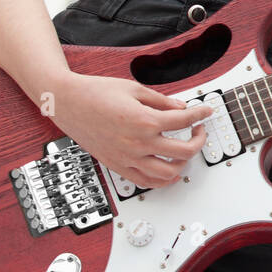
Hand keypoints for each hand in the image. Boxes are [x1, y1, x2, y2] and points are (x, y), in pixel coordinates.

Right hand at [48, 71, 209, 188]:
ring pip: (167, 173)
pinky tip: (169, 170)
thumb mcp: (134, 89)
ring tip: (185, 152)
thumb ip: (162, 101)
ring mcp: (127, 158)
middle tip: (199, 132)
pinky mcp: (117, 166)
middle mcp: (137, 142)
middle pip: (183, 151)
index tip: (205, 112)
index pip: (184, 121)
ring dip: (183, 164)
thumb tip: (181, 108)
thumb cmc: (95, 93)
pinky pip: (145, 182)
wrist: (66, 102)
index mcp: (143, 120)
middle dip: (198, 141)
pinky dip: (162, 180)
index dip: (200, 114)